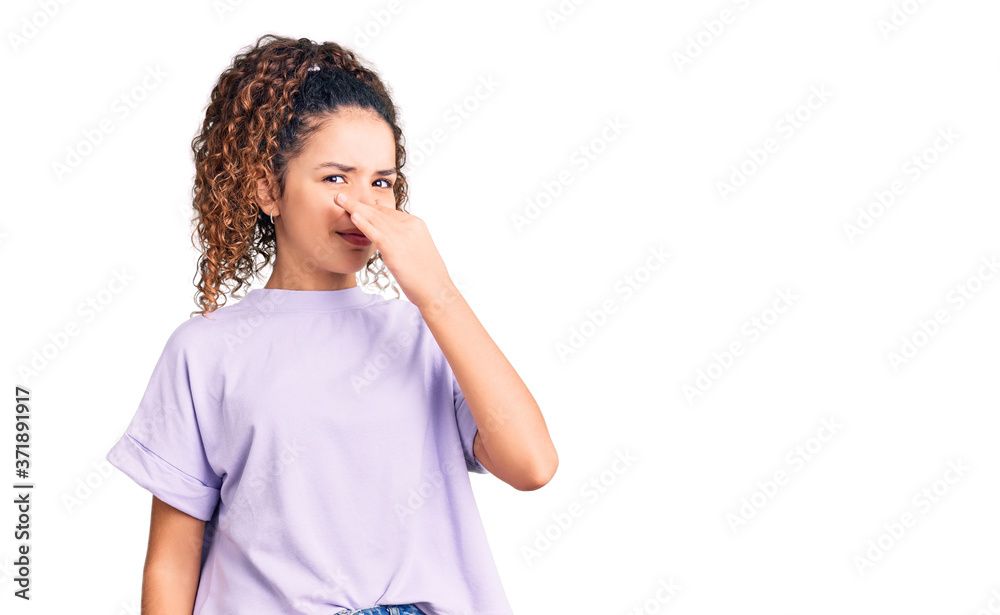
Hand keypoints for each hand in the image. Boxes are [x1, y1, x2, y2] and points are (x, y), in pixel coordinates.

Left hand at [334, 192, 454, 308]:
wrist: (436, 289)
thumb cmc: (427, 275)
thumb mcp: (418, 250)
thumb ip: (405, 239)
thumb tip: (391, 237)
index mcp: (416, 224)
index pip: (388, 212)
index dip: (370, 207)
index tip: (356, 204)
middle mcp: (409, 225)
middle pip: (379, 212)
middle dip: (358, 203)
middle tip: (341, 196)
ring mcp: (402, 236)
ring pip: (374, 219)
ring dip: (355, 208)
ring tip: (339, 200)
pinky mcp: (394, 249)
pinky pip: (376, 233)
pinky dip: (363, 223)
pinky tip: (352, 216)